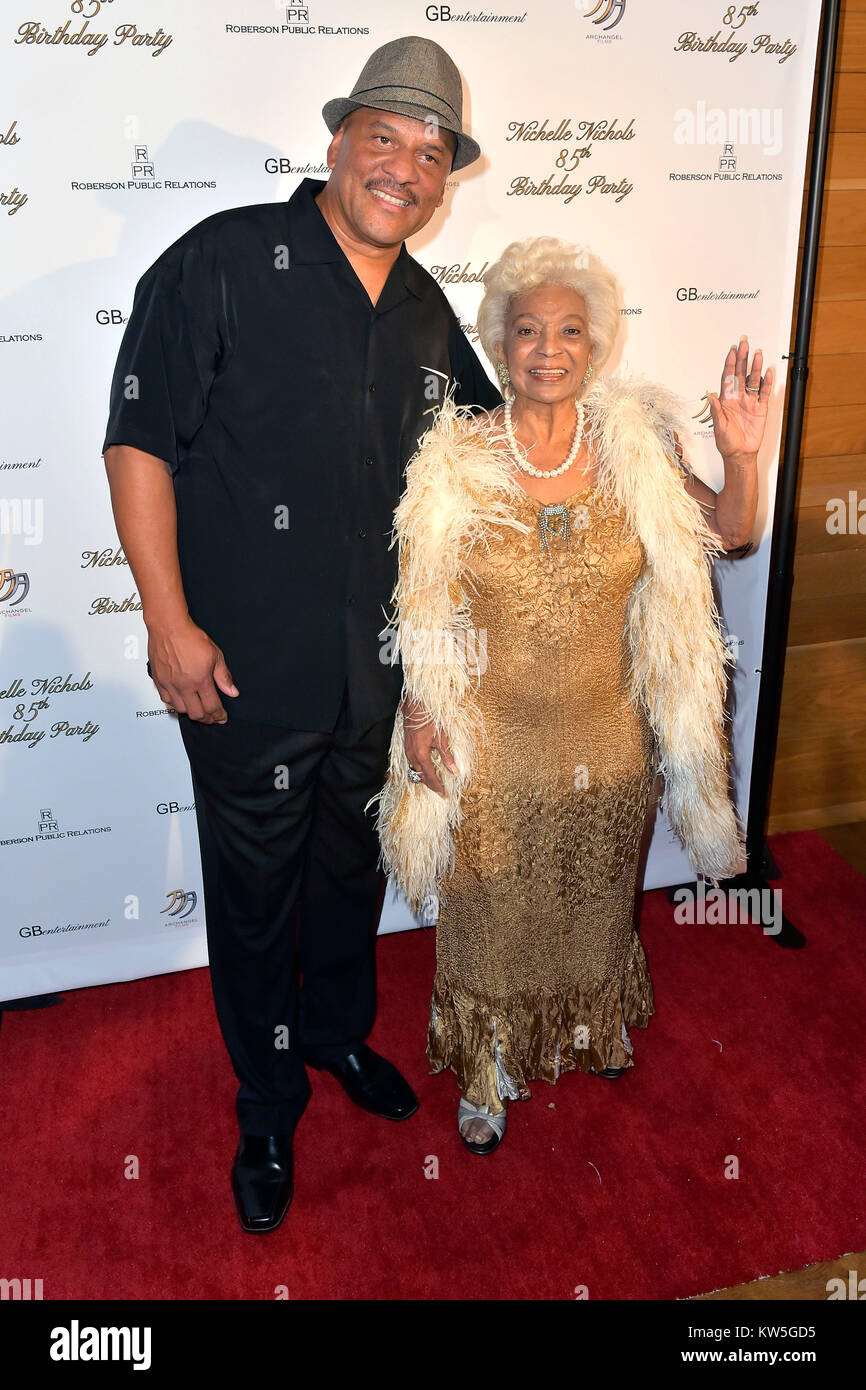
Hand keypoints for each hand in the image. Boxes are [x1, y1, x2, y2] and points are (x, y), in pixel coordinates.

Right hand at [147, 617, 237, 722]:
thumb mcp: (215, 655)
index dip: (219, 715)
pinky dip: (175, 704)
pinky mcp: (159, 681)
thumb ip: (224, 676)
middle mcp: (183, 685)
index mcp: (200, 680)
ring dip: (191, 712)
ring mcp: (169, 684)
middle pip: (196, 713)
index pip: (212, 707)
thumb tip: (232, 691)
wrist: (168, 626)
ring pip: (180, 710)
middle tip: (212, 717)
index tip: (221, 717)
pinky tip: (181, 701)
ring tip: (198, 710)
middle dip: (206, 719)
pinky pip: (166, 700)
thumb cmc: (190, 636)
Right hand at [402, 694, 456, 796]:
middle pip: (421, 777)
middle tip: (441, 792)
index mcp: (421, 755)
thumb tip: (455, 772)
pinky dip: (421, 770)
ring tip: (435, 782)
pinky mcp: (407, 747)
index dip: (437, 787)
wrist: (415, 707)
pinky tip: (427, 769)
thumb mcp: (442, 738)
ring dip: (425, 778)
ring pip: (416, 771)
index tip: (444, 794)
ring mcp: (407, 752)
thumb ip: (447, 757)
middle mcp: (412, 756)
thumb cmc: (429, 720)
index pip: (430, 777)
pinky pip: (413, 764)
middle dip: (431, 785)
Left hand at [708, 336, 773, 462]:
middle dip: (742, 359)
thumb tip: (710, 395)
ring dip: (755, 367)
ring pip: (753, 380)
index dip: (729, 364)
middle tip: (744, 343)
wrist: (740, 454)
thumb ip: (716, 410)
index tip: (731, 351)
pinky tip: (768, 372)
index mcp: (725, 401)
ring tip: (758, 353)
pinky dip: (767, 383)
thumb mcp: (719, 427)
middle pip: (740, 374)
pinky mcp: (760, 409)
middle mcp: (738, 398)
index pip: (727, 378)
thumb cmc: (727, 443)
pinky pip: (764, 393)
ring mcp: (749, 402)